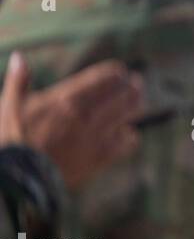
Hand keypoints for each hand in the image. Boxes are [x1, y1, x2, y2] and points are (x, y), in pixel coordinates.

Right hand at [1, 53, 144, 188]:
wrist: (17, 182)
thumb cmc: (11, 142)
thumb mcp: (10, 107)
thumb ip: (19, 80)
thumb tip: (19, 56)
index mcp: (66, 98)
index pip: (105, 76)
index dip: (116, 72)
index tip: (119, 72)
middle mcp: (86, 114)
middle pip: (124, 92)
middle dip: (132, 86)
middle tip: (135, 85)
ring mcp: (96, 136)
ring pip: (130, 113)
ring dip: (135, 106)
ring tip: (137, 103)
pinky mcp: (101, 158)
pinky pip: (129, 142)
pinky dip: (130, 136)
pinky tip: (125, 134)